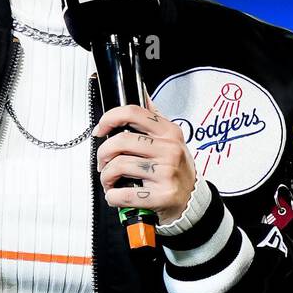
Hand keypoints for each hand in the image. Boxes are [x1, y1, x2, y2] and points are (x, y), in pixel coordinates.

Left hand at [93, 98, 196, 224]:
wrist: (192, 200)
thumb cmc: (176, 169)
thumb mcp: (171, 140)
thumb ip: (153, 119)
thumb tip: (142, 92)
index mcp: (169, 132)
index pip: (132, 112)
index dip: (109, 118)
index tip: (100, 129)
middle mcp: (169, 150)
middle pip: (120, 141)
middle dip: (103, 154)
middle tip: (103, 163)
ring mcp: (166, 173)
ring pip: (119, 166)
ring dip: (106, 177)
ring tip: (110, 181)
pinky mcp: (161, 196)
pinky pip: (123, 194)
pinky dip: (113, 196)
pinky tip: (117, 195)